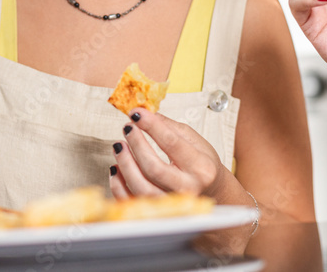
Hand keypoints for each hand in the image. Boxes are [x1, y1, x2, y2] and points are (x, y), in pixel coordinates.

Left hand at [109, 109, 229, 199]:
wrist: (210, 191)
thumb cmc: (202, 164)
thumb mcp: (194, 140)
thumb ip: (168, 127)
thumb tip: (143, 114)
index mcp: (201, 167)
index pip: (172, 143)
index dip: (151, 126)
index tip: (137, 113)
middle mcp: (187, 188)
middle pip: (154, 168)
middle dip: (136, 145)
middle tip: (127, 128)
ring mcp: (171, 203)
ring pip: (141, 188)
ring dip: (125, 164)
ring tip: (119, 146)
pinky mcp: (157, 213)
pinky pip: (131, 201)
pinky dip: (118, 185)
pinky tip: (116, 168)